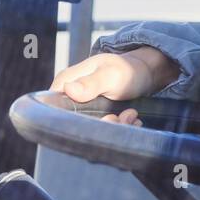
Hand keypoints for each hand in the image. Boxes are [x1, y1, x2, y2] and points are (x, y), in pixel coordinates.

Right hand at [50, 47, 178, 127]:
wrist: (143, 74)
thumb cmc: (125, 69)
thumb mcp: (110, 74)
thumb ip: (91, 83)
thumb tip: (68, 89)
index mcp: (65, 83)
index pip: (56, 109)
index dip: (77, 120)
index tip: (106, 118)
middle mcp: (69, 97)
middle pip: (76, 123)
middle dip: (102, 125)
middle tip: (121, 117)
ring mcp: (82, 109)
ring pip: (91, 130)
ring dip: (114, 126)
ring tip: (130, 115)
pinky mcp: (95, 117)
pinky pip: (102, 131)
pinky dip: (119, 128)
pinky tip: (131, 119)